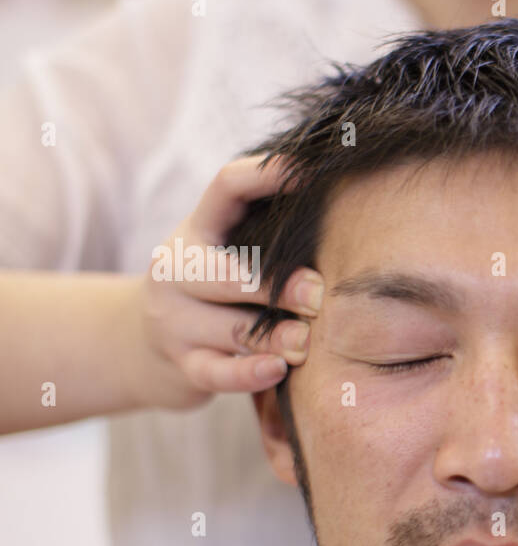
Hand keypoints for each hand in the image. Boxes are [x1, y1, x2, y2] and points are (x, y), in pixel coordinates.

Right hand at [126, 155, 320, 409]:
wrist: (141, 344)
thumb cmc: (212, 291)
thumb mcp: (227, 253)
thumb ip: (270, 238)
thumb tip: (348, 210)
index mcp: (198, 230)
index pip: (228, 187)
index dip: (269, 176)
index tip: (316, 172)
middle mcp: (176, 270)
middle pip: (226, 274)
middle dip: (277, 285)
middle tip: (320, 292)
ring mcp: (174, 321)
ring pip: (230, 329)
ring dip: (274, 336)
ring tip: (307, 340)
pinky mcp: (182, 366)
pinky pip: (217, 373)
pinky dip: (249, 373)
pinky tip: (278, 369)